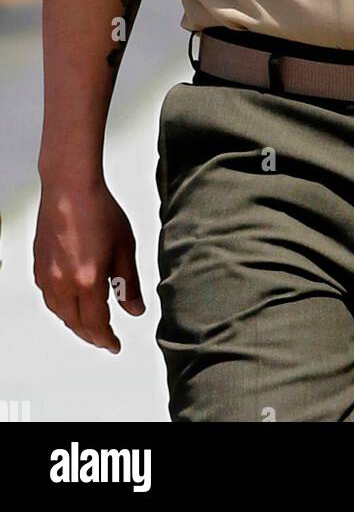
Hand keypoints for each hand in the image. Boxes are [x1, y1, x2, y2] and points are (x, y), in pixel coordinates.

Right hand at [33, 180, 144, 351]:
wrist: (70, 187)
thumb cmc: (98, 209)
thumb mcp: (125, 247)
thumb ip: (129, 283)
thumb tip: (135, 309)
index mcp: (87, 281)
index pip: (97, 324)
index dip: (106, 339)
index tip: (115, 345)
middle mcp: (63, 283)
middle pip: (76, 323)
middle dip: (92, 335)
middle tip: (104, 339)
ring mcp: (47, 276)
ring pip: (60, 313)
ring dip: (75, 323)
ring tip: (90, 324)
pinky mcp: (38, 266)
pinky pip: (50, 298)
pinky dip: (62, 307)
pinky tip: (71, 303)